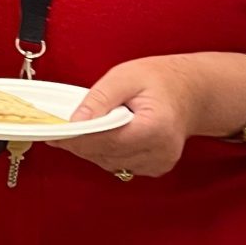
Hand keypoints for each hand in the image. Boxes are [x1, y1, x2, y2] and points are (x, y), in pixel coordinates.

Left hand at [61, 54, 201, 177]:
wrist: (191, 92)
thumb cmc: (162, 80)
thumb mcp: (126, 76)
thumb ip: (99, 98)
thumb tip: (75, 120)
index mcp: (157, 127)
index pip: (107, 140)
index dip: (77, 138)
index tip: (54, 133)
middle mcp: (160, 151)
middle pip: (105, 154)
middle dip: (78, 143)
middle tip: (57, 130)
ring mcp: (159, 163)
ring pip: (109, 163)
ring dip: (90, 149)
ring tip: (78, 130)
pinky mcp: (155, 168)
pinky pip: (119, 165)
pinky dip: (104, 153)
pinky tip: (99, 137)